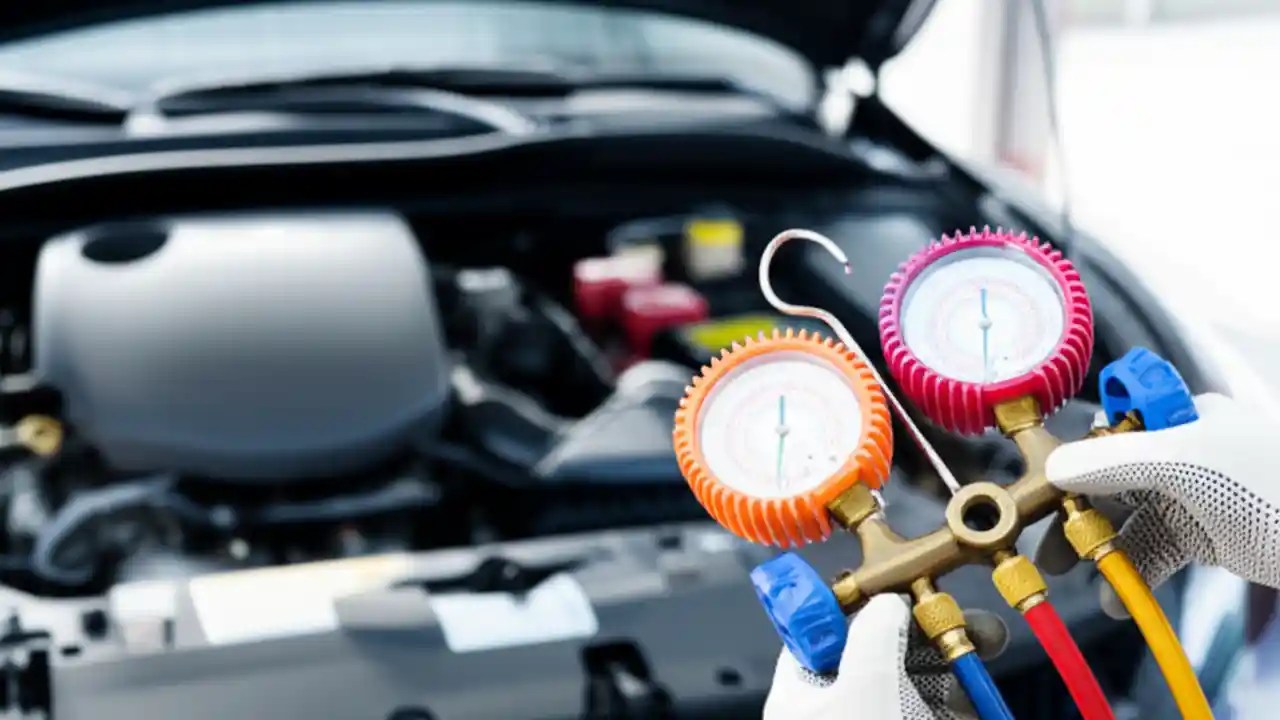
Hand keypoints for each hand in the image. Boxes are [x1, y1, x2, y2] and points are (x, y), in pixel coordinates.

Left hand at [764, 594, 1006, 719]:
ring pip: (915, 689)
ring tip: (991, 649)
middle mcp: (833, 713)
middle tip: (975, 626)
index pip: (825, 630)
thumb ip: (874, 639)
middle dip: (932, 636)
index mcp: (802, 693)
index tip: (906, 586)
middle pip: (883, 656)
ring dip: (955, 669)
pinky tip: (985, 698)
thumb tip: (886, 602)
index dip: (865, 604)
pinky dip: (960, 707)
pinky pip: (933, 718)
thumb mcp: (860, 691)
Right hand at [1039, 393, 1279, 612]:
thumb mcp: (1193, 464)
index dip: (1071, 455)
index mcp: (1180, 416)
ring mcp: (1196, 494)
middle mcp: (1182, 450)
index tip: (1039, 490)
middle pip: (1109, 476)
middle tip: (1048, 548)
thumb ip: (1118, 460)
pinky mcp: (1209, 535)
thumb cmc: (1275, 485)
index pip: (1108, 426)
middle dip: (1074, 513)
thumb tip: (1054, 463)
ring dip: (1103, 551)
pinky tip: (1120, 598)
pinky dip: (1136, 572)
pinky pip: (1158, 550)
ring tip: (1082, 579)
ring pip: (1130, 518)